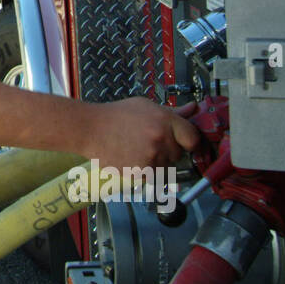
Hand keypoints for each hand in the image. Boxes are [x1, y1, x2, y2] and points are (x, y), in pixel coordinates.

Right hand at [77, 97, 200, 169]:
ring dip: (156, 161)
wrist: (91, 129)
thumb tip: (193, 109)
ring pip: (165, 167)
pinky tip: (131, 157)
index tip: (183, 142)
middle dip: (168, 150)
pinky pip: (152, 176)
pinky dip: (144, 171)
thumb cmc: (117, 115)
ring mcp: (151, 158)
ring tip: (136, 149)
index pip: (193, 138)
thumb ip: (172, 112)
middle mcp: (161, 139)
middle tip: (149, 141)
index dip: (188, 140)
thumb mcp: (145, 106)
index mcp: (165, 120)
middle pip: (178, 154)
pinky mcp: (141, 172)